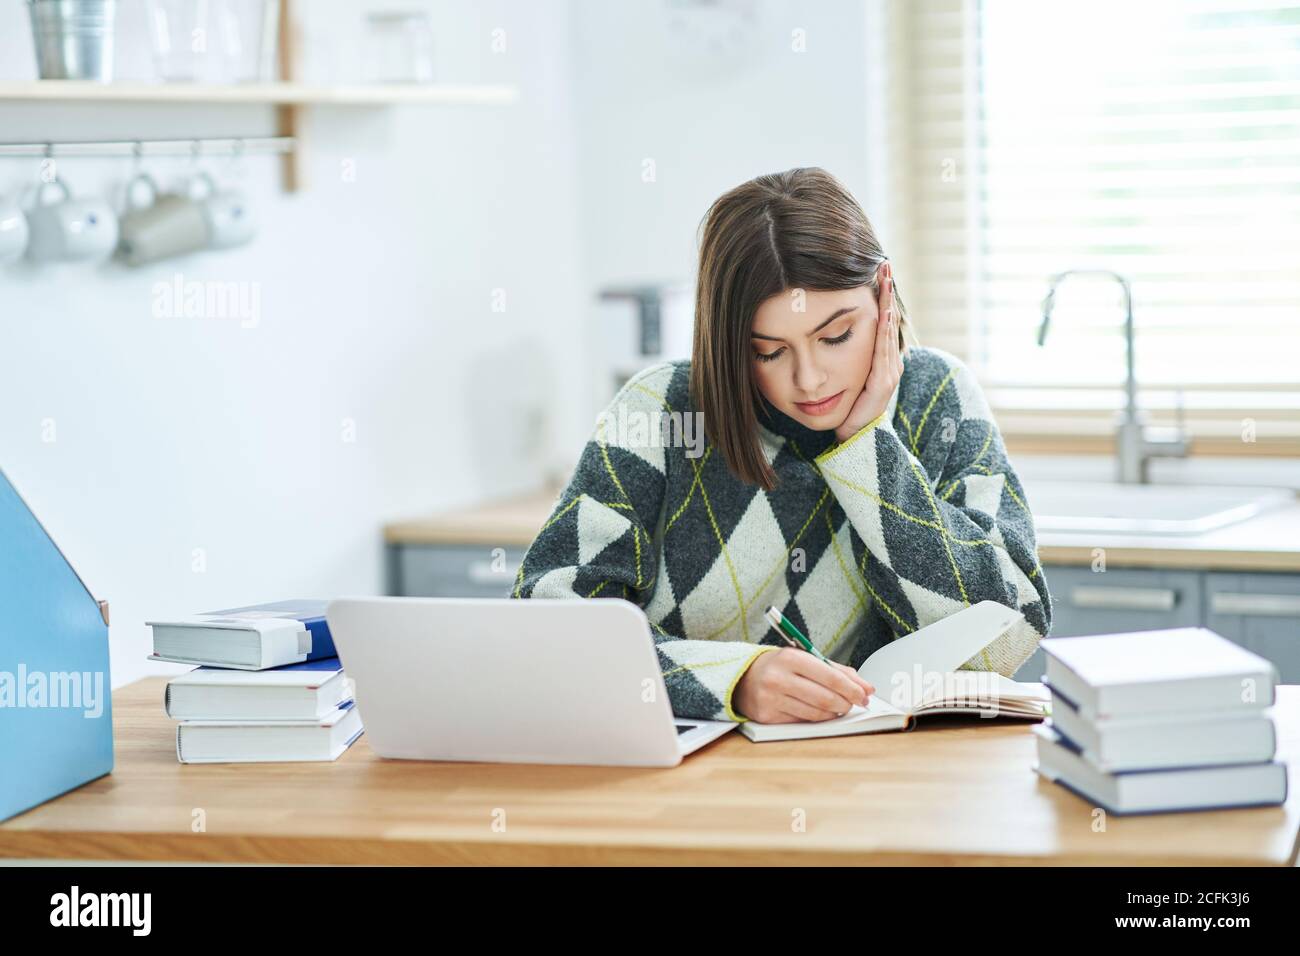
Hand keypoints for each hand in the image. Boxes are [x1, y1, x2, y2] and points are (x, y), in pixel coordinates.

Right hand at [733, 647, 875, 722]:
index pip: (830, 677)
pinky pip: (802, 721)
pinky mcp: (767, 716)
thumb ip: (836, 671)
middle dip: (846, 703)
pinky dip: (817, 718)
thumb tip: (866, 687)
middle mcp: (778, 678)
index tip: (865, 694)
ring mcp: (771, 699)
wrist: (743, 677)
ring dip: (834, 712)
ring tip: (839, 707)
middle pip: (825, 697)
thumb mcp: (805, 659)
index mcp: (790, 658)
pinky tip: (821, 712)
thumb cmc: (780, 667)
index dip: (852, 688)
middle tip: (855, 703)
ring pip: (816, 713)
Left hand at [835, 261, 903, 442]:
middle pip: (889, 319)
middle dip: (887, 292)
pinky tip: (884, 314)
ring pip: (888, 331)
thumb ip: (842, 353)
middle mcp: (889, 361)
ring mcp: (889, 372)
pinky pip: (882, 352)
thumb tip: (821, 328)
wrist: (852, 436)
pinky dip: (884, 332)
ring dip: (887, 305)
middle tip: (885, 265)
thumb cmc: (845, 405)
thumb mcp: (844, 372)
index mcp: (879, 357)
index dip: (881, 295)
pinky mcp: (882, 384)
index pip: (881, 319)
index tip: (878, 270)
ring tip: (886, 282)